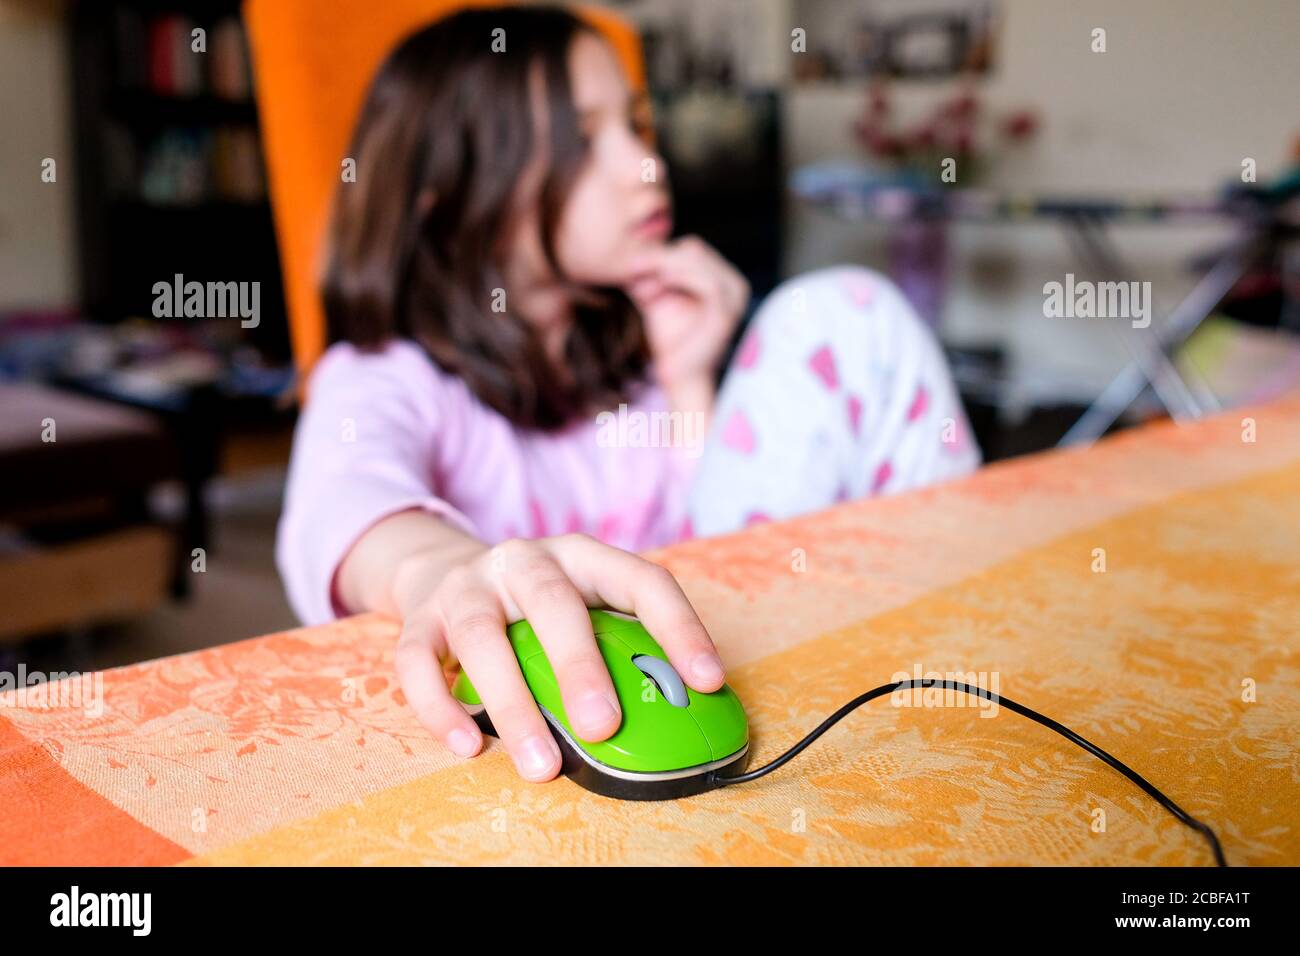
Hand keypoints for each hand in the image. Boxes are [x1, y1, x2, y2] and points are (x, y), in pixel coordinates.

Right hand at [392, 533, 726, 781]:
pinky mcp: (420, 618)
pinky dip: (441, 706)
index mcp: (582, 558)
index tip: (706, 681)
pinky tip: (469, 745)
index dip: (679, 628)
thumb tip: (669, 715)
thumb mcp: (582, 609)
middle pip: (554, 605)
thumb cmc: (534, 607)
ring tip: (540, 762)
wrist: (442, 571)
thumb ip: (617, 647)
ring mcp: (468, 586)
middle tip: (603, 727)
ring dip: (513, 704)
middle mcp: (525, 561)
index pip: (641, 580)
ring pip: (483, 637)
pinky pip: (419, 661)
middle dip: (580, 668)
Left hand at [624, 236, 749, 394]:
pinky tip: (657, 286)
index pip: (691, 249)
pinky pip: (703, 281)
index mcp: (723, 279)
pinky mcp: (726, 312)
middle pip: (693, 249)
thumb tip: (629, 251)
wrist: (679, 375)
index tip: (631, 267)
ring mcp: (734, 297)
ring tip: (641, 282)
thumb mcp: (657, 298)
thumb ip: (648, 275)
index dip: (660, 254)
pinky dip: (678, 278)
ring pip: (697, 258)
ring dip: (664, 266)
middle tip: (632, 272)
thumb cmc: (670, 338)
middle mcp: (735, 284)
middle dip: (660, 259)